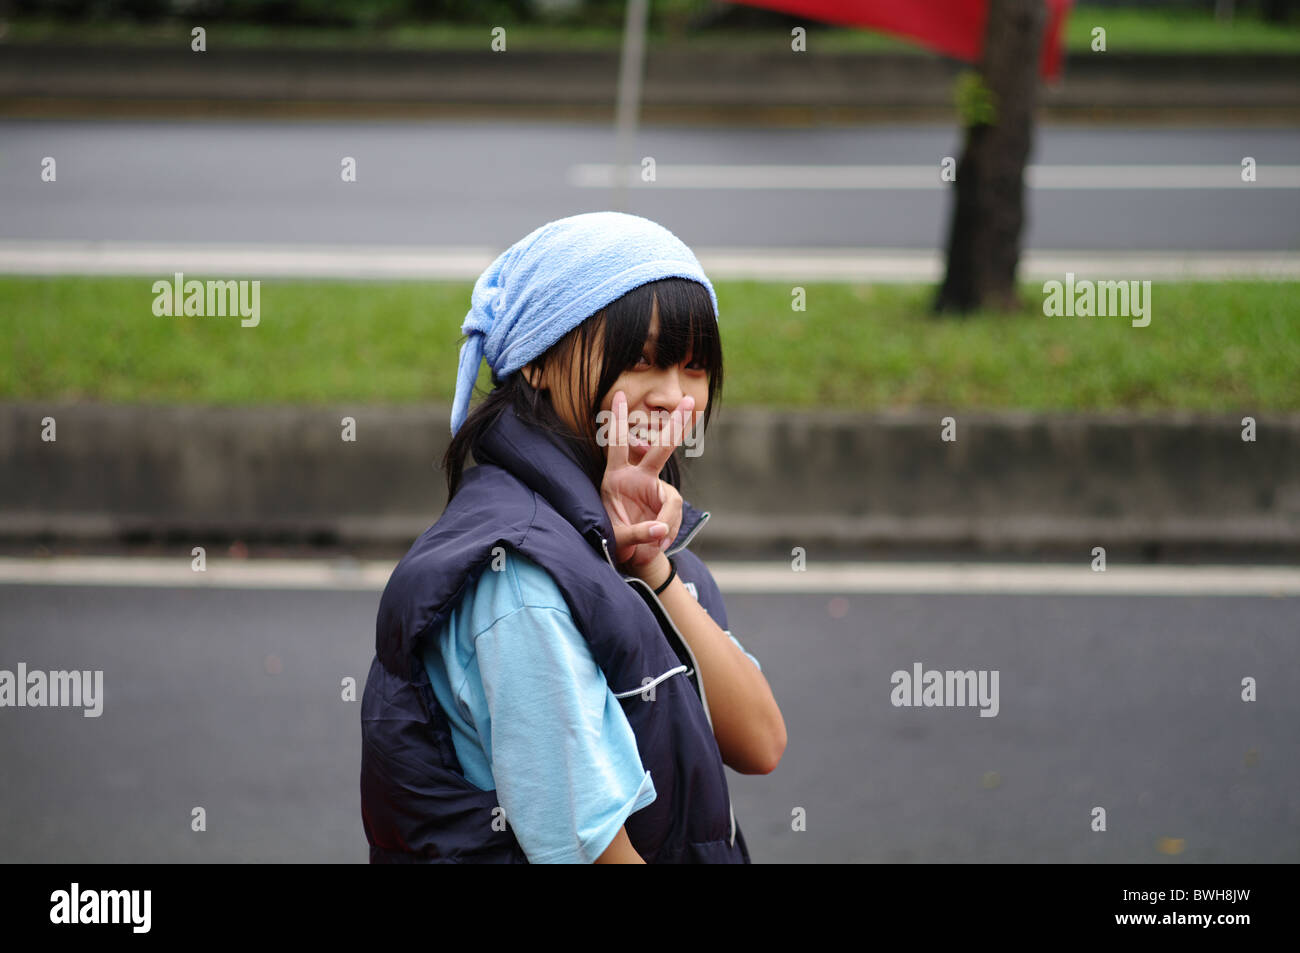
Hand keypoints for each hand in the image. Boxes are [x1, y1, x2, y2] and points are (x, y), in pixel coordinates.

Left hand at [599, 390, 690, 575]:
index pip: (617, 444)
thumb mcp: (620, 539)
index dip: (617, 420)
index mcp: (616, 478)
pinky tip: (661, 543)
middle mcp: (639, 478)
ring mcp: (656, 489)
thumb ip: (638, 534)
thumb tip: (661, 529)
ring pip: (671, 500)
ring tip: (656, 544)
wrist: (632, 556)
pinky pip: (674, 514)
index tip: (617, 395)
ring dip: (667, 523)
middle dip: (675, 425)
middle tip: (688, 400)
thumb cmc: (617, 542)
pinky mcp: (668, 503)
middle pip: (661, 449)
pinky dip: (670, 531)